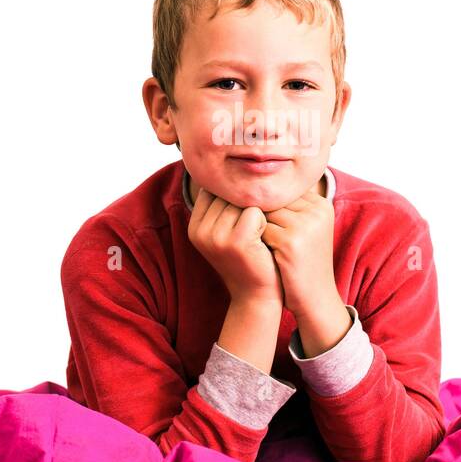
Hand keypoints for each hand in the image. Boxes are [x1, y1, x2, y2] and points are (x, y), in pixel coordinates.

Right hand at [187, 187, 284, 305]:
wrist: (259, 295)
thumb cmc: (250, 258)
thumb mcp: (229, 230)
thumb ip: (225, 203)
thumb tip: (232, 165)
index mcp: (194, 225)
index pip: (216, 189)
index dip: (236, 197)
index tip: (248, 218)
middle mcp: (199, 230)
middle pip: (229, 192)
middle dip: (248, 203)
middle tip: (258, 227)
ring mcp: (215, 236)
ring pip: (243, 200)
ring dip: (259, 212)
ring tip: (260, 235)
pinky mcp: (235, 242)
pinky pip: (255, 212)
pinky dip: (266, 221)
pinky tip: (264, 240)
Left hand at [261, 185, 339, 319]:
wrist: (315, 297)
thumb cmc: (304, 262)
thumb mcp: (305, 230)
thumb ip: (289, 207)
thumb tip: (255, 185)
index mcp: (321, 205)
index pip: (282, 191)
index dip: (269, 207)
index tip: (266, 225)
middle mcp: (316, 211)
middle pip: (272, 199)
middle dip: (261, 215)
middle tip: (259, 234)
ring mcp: (305, 225)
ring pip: (263, 213)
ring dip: (257, 228)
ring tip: (262, 244)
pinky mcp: (291, 241)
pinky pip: (259, 229)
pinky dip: (256, 241)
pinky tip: (263, 253)